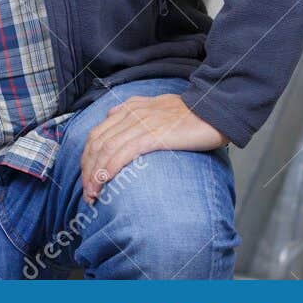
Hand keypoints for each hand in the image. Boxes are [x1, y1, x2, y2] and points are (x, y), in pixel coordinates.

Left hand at [80, 93, 227, 201]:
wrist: (214, 110)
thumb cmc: (190, 113)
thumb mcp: (156, 107)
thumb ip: (135, 112)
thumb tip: (114, 117)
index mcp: (129, 108)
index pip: (97, 134)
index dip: (88, 157)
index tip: (87, 177)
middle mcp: (130, 114)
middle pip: (96, 144)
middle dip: (87, 170)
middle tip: (87, 192)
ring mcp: (140, 124)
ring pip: (105, 150)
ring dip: (95, 175)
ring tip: (93, 195)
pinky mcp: (152, 136)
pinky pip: (123, 153)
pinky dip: (109, 169)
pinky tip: (104, 182)